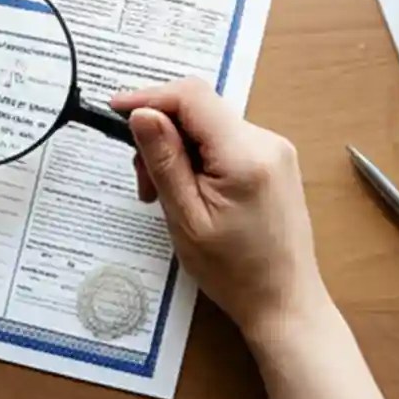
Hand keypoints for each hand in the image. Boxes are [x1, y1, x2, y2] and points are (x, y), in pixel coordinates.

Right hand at [111, 79, 330, 335]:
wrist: (284, 301)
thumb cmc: (233, 272)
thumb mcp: (187, 218)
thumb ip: (165, 161)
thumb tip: (142, 113)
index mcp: (245, 155)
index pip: (191, 97)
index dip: (148, 96)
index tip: (113, 112)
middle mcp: (266, 140)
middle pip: (198, 110)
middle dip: (161, 134)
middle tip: (143, 183)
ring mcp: (274, 149)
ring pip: (208, 126)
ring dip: (177, 149)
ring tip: (164, 195)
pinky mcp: (273, 160)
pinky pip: (224, 141)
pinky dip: (198, 158)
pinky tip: (189, 192)